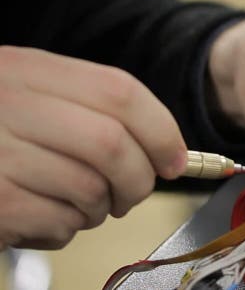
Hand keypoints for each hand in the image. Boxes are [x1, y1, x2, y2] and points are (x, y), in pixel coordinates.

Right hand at [0, 46, 186, 249]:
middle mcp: (9, 104)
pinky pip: (59, 223)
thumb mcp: (31, 94)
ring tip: (81, 203)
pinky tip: (44, 215)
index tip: (175, 159)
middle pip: (112, 145)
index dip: (162, 131)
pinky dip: (67, 228)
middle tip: (133, 192)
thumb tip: (167, 151)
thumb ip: (91, 109)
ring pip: (89, 190)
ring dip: (101, 208)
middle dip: (139, 179)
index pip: (120, 93)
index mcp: (29, 69)